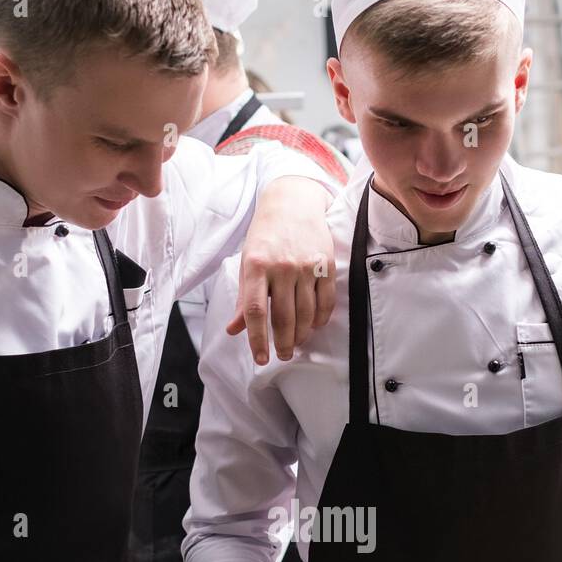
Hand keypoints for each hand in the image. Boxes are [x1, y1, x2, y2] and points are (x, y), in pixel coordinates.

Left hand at [228, 178, 335, 363]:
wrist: (292, 202)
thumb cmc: (265, 235)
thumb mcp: (247, 262)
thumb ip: (244, 298)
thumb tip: (235, 329)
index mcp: (256, 266)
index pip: (256, 311)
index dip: (258, 339)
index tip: (261, 359)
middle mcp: (281, 266)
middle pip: (284, 317)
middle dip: (283, 343)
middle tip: (282, 355)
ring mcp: (305, 266)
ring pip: (306, 313)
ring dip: (302, 335)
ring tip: (296, 343)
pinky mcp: (325, 264)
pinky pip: (326, 300)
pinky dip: (320, 318)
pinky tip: (314, 326)